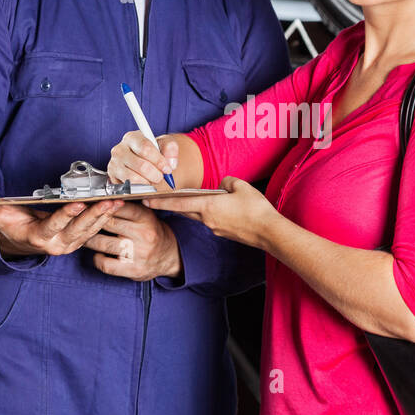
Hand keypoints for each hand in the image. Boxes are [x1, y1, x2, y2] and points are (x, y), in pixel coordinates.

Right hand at [0, 189, 117, 257]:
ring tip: (118, 201)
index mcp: (37, 237)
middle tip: (109, 201)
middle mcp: (56, 244)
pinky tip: (115, 206)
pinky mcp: (76, 241)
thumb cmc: (8, 225)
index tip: (77, 203)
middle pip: (78, 230)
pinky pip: (92, 230)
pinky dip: (104, 219)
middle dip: (95, 215)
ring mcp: (68, 244)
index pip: (54, 226)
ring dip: (104, 216)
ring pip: (89, 231)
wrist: (15, 241)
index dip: (65, 215)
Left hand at [82, 199, 181, 280]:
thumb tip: (103, 197)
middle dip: (92, 220)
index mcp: (147, 219)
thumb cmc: (152, 233)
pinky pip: (106, 264)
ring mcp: (138, 254)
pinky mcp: (133, 270)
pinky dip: (97, 259)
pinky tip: (98, 254)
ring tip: (85, 236)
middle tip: (81, 218)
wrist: (170, 257)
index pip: (121, 207)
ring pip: (103, 244)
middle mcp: (144, 236)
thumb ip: (129, 208)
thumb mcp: (147, 216)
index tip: (90, 203)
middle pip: (108, 223)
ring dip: (90, 240)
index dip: (103, 204)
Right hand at [108, 130, 177, 189]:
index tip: (167, 168)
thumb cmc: (152, 152)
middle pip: (141, 166)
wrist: (142, 160)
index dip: (159, 161)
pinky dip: (139, 189)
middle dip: (156, 174)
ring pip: (133, 179)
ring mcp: (113, 164)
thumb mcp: (164, 145)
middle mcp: (119, 150)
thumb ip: (170, 149)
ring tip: (151, 180)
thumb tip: (170, 164)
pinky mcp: (112, 178)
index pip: (145, 148)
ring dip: (147, 183)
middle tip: (160, 176)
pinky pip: (128, 188)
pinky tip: (143, 184)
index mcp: (132, 138)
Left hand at [143, 175, 276, 249]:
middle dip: (170, 205)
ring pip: (197, 215)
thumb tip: (222, 185)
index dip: (161, 202)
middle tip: (156, 201)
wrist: (268, 232)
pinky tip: (216, 208)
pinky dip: (206, 214)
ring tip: (189, 200)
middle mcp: (207, 219)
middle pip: (184, 211)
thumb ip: (227, 182)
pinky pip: (209, 220)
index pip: (178, 203)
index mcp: (208, 206)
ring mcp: (214, 228)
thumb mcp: (241, 186)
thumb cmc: (256, 209)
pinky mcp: (222, 232)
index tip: (146, 200)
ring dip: (190, 209)